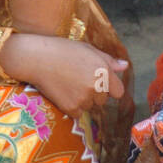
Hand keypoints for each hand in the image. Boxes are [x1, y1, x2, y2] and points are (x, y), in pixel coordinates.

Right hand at [3, 33, 126, 115]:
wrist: (37, 58)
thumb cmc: (63, 50)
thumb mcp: (88, 49)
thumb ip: (109, 61)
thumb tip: (125, 66)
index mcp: (104, 71)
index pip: (118, 91)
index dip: (109, 88)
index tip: (98, 83)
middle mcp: (96, 86)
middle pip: (102, 100)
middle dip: (94, 93)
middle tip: (77, 79)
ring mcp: (84, 98)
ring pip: (89, 106)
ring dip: (82, 100)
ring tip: (68, 83)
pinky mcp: (71, 108)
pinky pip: (77, 113)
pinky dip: (71, 106)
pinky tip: (62, 92)